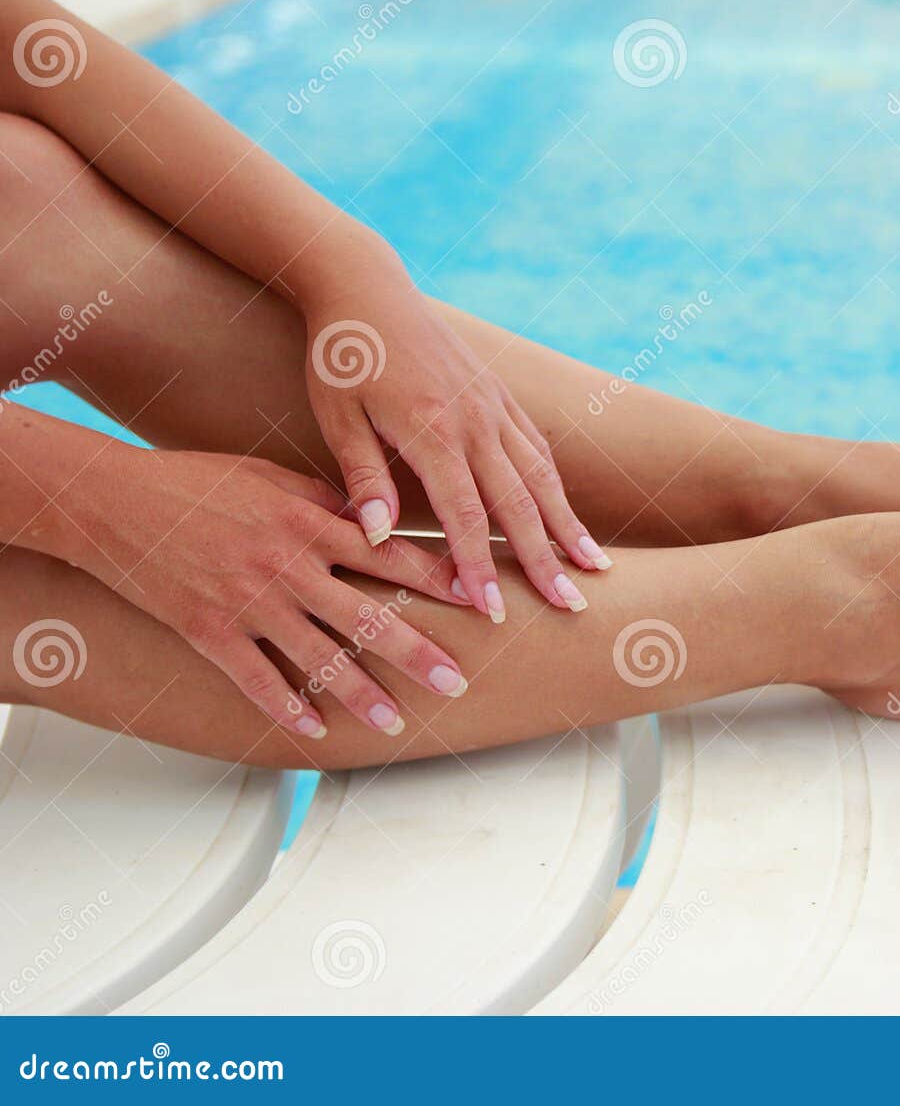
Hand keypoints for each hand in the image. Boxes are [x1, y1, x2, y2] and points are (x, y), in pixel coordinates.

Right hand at [71, 447, 472, 739]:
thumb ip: (326, 502)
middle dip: (419, 653)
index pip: (390, 554)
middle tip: (460, 681)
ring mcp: (248, 601)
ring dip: (363, 694)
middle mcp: (288, 564)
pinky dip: (288, 709)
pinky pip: (257, 679)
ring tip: (399, 722)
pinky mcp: (208, 630)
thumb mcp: (271, 478)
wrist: (108, 500)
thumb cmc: (196, 481)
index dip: (440, 578)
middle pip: (368, 616)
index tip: (482, 598)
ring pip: (319, 658)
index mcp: (310, 521)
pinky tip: (317, 731)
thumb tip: (377, 519)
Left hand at [302, 282, 607, 622]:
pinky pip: (537, 448)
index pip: (463, 514)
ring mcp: (494, 407)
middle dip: (545, 560)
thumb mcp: (337, 416)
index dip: (480, 566)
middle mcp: (475, 421)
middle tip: (570, 607)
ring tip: (594, 567)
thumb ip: (363, 476)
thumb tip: (379, 535)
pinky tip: (568, 517)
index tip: (495, 612)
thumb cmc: (343, 356)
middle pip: (519, 503)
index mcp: (431, 430)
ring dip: (568, 526)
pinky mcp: (500, 396)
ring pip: (541, 477)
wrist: (367, 286)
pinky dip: (556, 487)